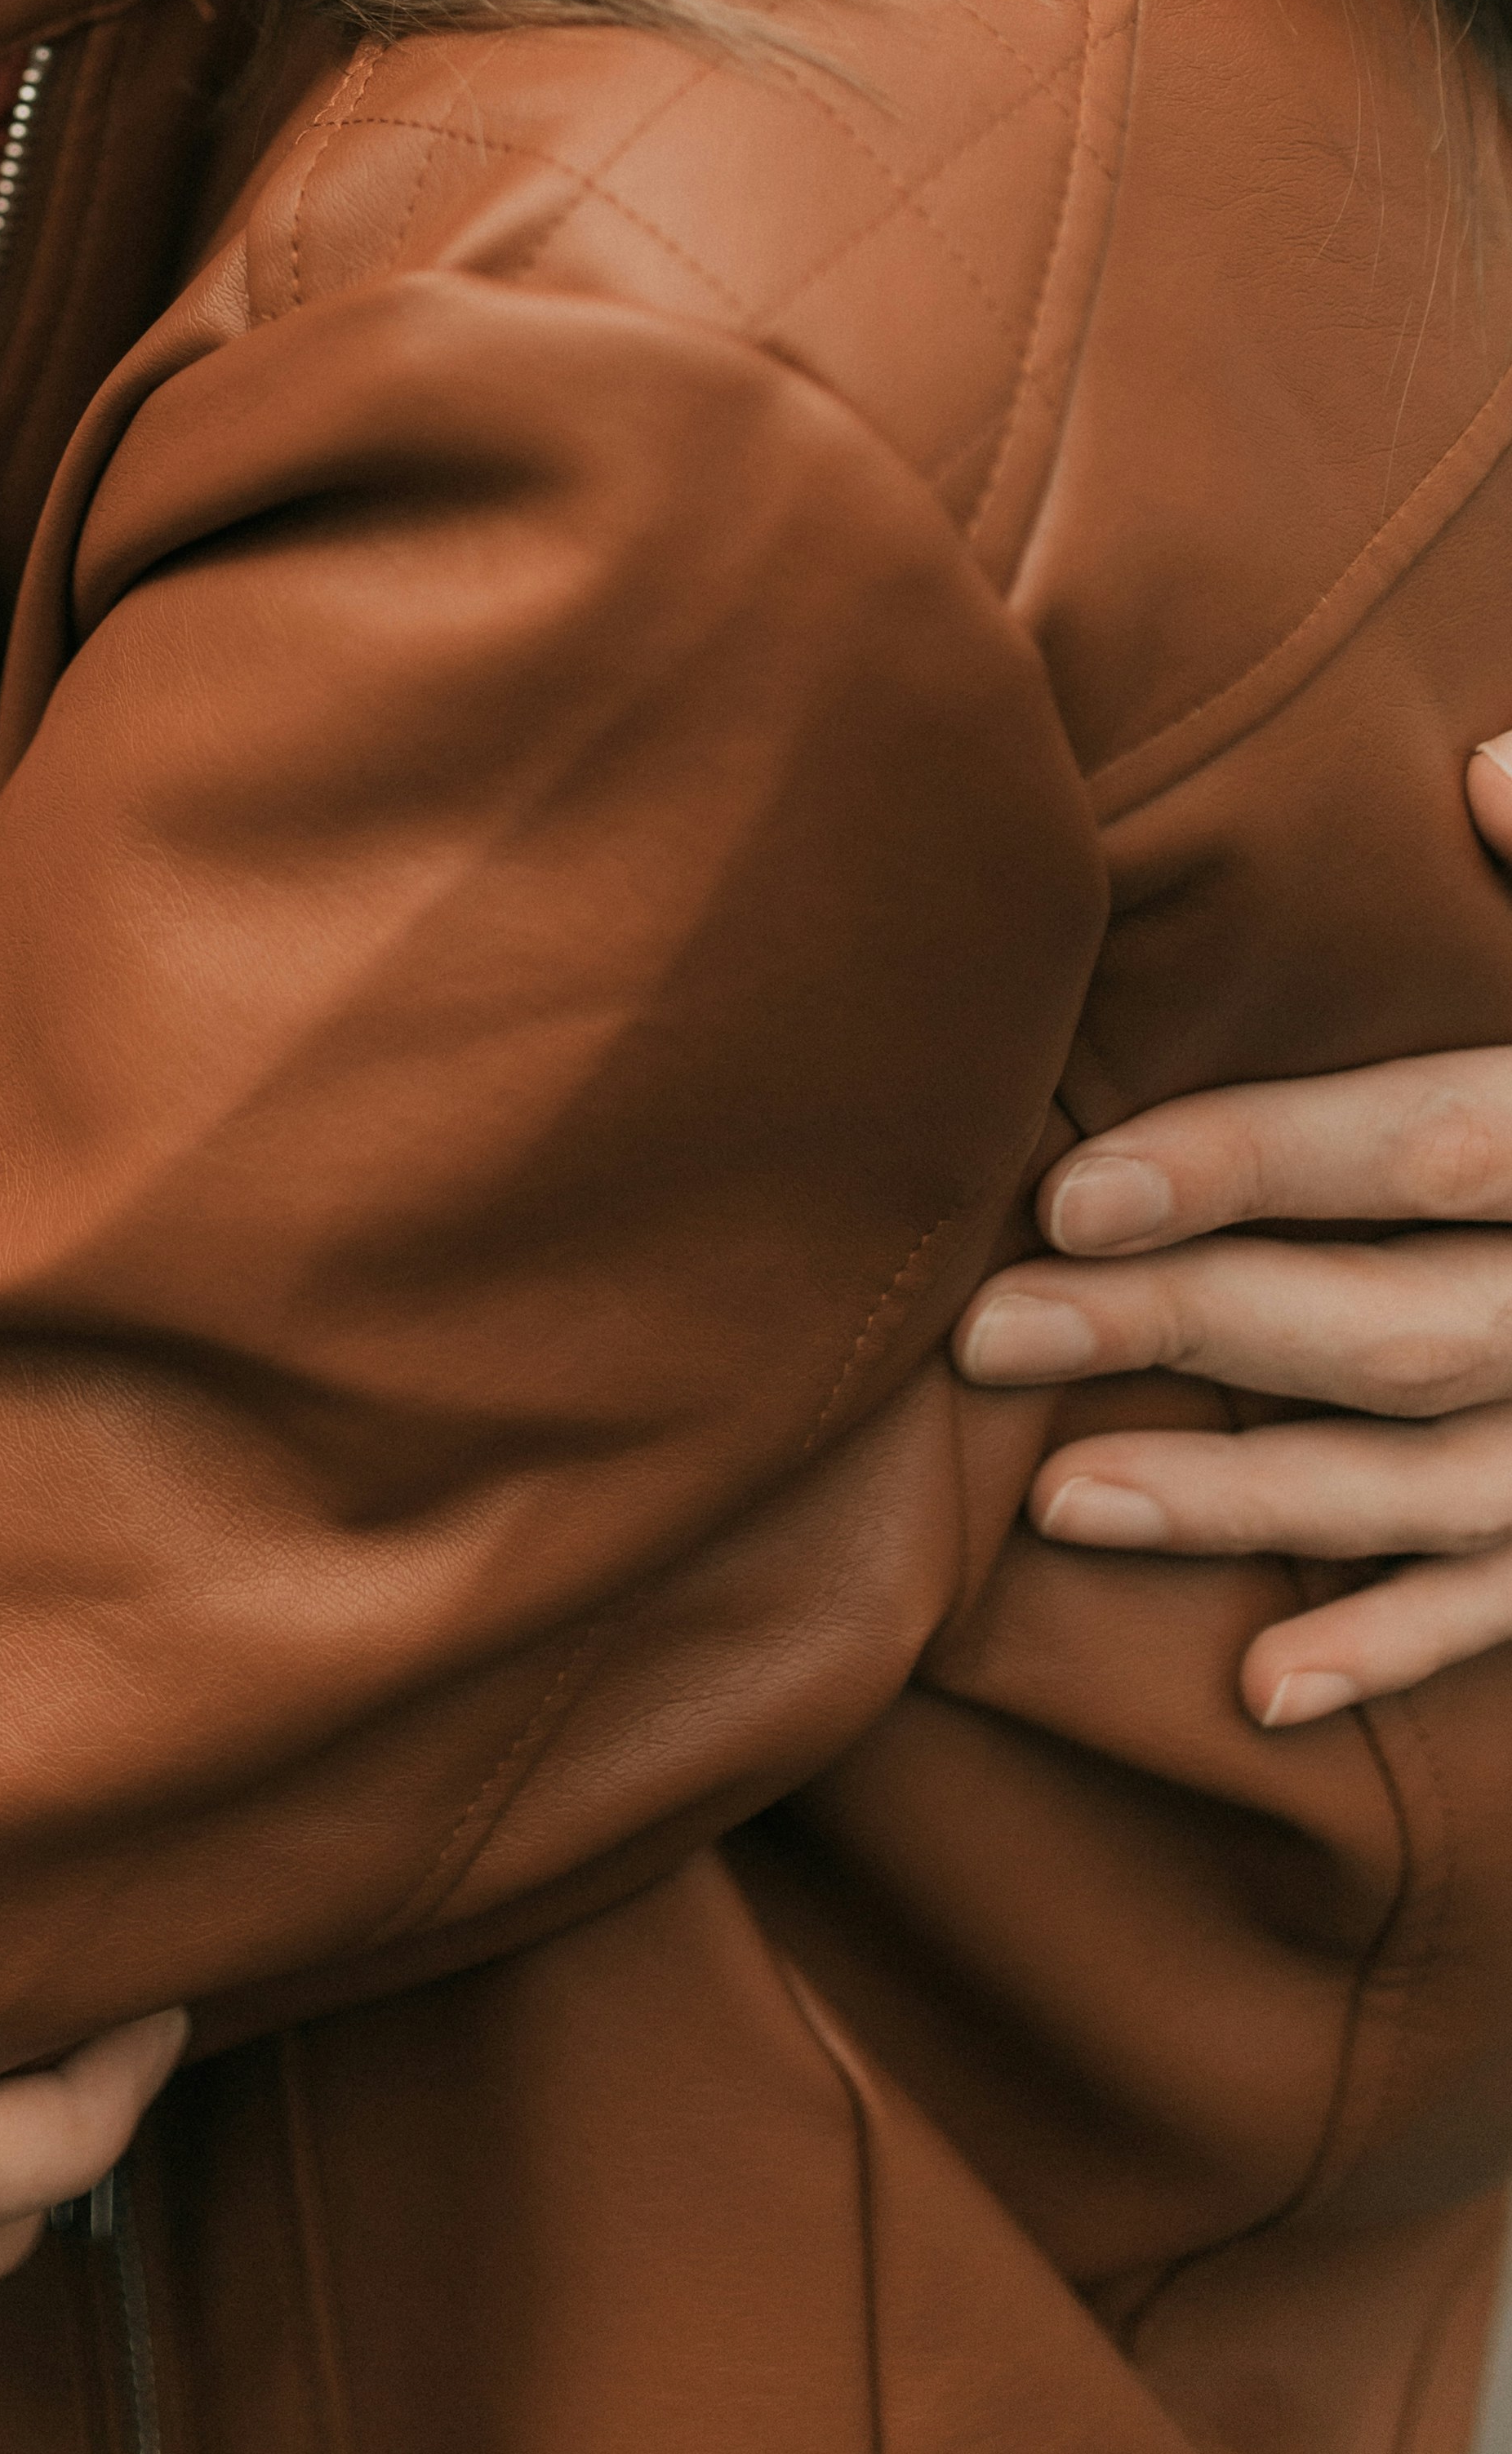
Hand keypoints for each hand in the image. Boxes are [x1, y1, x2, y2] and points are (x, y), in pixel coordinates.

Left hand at [955, 734, 1511, 1725]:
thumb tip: (1489, 767)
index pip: (1417, 1151)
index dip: (1249, 1166)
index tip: (1074, 1192)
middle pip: (1391, 1328)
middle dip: (1189, 1334)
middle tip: (991, 1333)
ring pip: (1428, 1486)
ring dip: (1246, 1505)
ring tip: (1058, 1500)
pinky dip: (1397, 1647)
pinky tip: (1261, 1687)